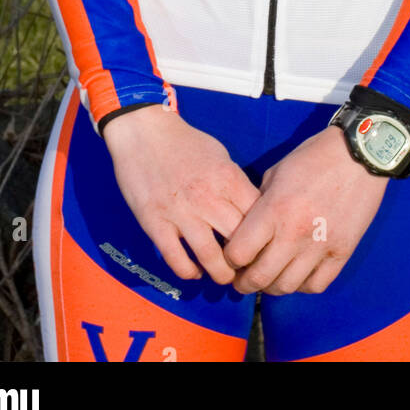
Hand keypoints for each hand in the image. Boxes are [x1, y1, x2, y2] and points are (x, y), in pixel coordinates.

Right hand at [102, 104, 260, 284]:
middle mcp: (208, 198)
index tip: (265, 247)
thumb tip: (252, 210)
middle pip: (240, 241)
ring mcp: (181, 213)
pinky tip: (194, 272)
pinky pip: (177, 259)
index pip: (259, 217)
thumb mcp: (221, 156)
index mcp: (228, 178)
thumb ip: (236, 183)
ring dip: (221, 274)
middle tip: (248, 269)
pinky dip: (189, 272)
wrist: (143, 131)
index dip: (266, 236)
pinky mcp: (156, 224)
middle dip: (247, 260)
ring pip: (211, 258)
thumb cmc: (185, 142)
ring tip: (224, 277)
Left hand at [223, 125, 388, 294]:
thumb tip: (247, 229)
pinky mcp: (342, 252)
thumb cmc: (313, 157)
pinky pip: (317, 284)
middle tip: (243, 281)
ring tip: (269, 280)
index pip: (238, 253)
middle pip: (260, 278)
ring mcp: (320, 245)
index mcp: (274, 209)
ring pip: (287, 286)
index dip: (229, 260)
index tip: (231, 258)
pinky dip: (302, 286)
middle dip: (245, 284)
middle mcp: (295, 232)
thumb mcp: (276, 172)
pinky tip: (297, 275)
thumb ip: (259, 203)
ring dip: (272, 288)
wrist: (359, 155)